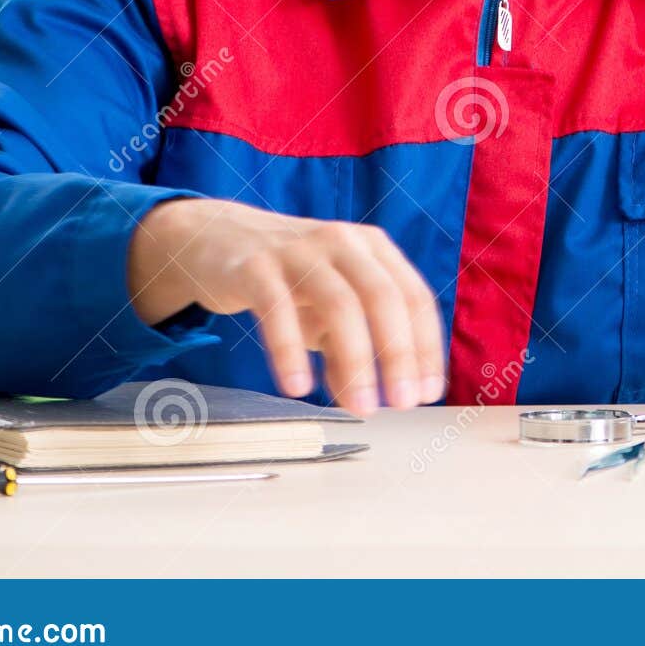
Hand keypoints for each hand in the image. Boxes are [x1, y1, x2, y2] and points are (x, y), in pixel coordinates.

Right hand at [127, 198, 444, 413]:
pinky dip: (291, 351)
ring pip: (339, 303)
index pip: (414, 296)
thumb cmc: (289, 280)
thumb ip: (346, 353)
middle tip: (403, 403)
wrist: (217, 238)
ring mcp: (300, 251)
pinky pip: (277, 311)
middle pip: (383, 297)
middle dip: (399, 354)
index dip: (426, 346)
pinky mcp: (256, 267)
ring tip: (360, 407)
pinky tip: (298, 387)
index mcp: (373, 247)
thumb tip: (363, 402)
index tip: (427, 392)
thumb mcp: (326, 313)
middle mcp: (343, 242)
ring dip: (356, 360)